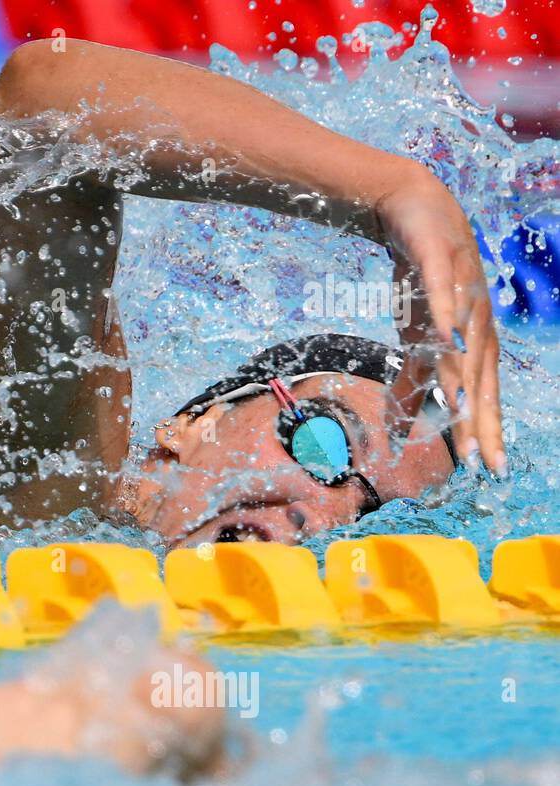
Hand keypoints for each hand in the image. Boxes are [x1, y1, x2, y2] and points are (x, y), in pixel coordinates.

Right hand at [375, 166, 504, 475]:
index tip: (489, 468)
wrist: (414, 209)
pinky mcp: (441, 262)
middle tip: (484, 456)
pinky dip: (447, 315)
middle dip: (482, 417)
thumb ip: (413, 384)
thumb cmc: (422, 278)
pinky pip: (443, 293)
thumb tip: (404, 432)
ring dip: (465, 376)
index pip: (483, 392)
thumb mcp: (413, 339)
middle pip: (481, 375)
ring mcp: (463, 291)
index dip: (486, 428)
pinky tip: (446, 337)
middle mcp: (478, 318)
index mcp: (474, 339)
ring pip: (465, 341)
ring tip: (462, 410)